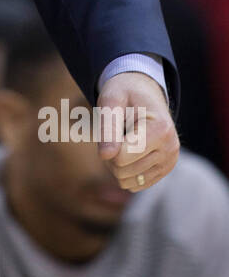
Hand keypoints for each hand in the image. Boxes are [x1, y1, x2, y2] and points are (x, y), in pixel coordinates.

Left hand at [95, 71, 178, 191]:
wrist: (143, 92)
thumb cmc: (124, 93)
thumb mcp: (110, 101)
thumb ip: (107, 127)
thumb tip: (105, 156)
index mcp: (161, 130)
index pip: (120, 157)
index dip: (106, 145)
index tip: (112, 125)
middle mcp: (170, 149)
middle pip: (122, 171)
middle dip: (110, 155)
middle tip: (115, 132)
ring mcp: (169, 162)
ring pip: (126, 181)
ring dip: (116, 164)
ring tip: (123, 140)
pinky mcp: (164, 170)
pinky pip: (134, 185)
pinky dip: (125, 171)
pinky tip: (130, 151)